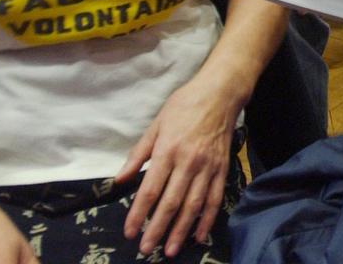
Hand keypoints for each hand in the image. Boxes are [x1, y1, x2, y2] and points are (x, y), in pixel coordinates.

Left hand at [117, 72, 241, 257]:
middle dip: (157, 229)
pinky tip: (199, 235)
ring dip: (181, 230)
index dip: (138, 214)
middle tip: (146, 250)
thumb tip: (119, 180)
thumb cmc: (184, 106)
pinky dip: (208, 219)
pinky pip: (215, 198)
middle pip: (171, 203)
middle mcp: (188, 162)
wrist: (220, 93)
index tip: (129, 232)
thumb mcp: (155, 125)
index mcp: (168, 151)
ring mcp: (208, 167)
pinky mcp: (222, 168)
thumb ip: (138, 154)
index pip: (150, 190)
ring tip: (171, 250)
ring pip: (194, 205)